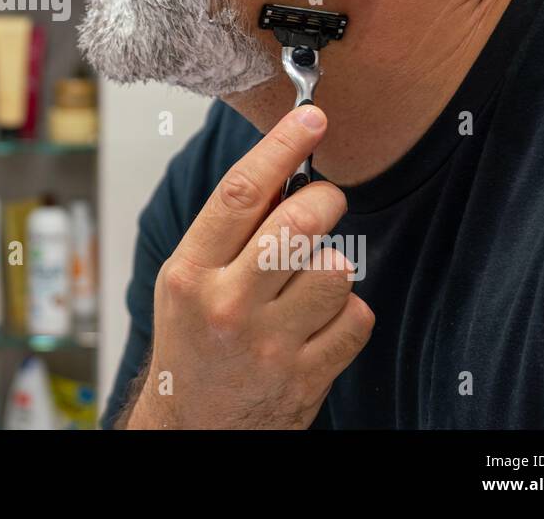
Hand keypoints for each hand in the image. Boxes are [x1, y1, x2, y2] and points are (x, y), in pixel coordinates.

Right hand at [127, 104, 373, 428]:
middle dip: (324, 199)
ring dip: (332, 264)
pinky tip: (319, 319)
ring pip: (337, 268)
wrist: (192, 425)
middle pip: (299, 223)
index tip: (310, 118)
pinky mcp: (307, 376)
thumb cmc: (192, 342)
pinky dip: (348, 312)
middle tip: (323, 202)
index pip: (239, 192)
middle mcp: (227, 305)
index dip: (281, 146)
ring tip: (308, 278)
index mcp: (190, 272)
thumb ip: (228, 232)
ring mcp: (269, 344)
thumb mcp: (186, 280)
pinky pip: (357, 317)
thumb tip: (284, 170)